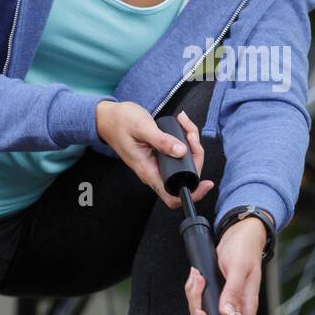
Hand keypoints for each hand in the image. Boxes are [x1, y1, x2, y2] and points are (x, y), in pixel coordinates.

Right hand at [95, 102, 214, 207]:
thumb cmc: (120, 122)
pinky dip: (186, 141)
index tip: (206, 184)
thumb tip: (181, 152)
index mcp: (148, 171)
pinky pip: (179, 153)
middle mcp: (154, 171)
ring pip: (184, 163)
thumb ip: (161, 140)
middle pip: (185, 177)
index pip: (172, 196)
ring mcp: (157, 164)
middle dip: (196, 156)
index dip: (192, 194)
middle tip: (191, 135)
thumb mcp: (141, 127)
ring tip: (187, 127)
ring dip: (192, 146)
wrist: (107, 118)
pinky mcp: (160, 156)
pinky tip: (184, 127)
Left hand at [184, 218, 264, 314]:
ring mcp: (224, 304)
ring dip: (194, 299)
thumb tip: (227, 314)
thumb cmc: (245, 250)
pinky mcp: (214, 295)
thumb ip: (234, 292)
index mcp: (247, 307)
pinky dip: (193, 292)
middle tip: (198, 289)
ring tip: (197, 278)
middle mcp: (235, 310)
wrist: (239, 234)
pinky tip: (196, 278)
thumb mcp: (240, 268)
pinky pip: (198, 302)